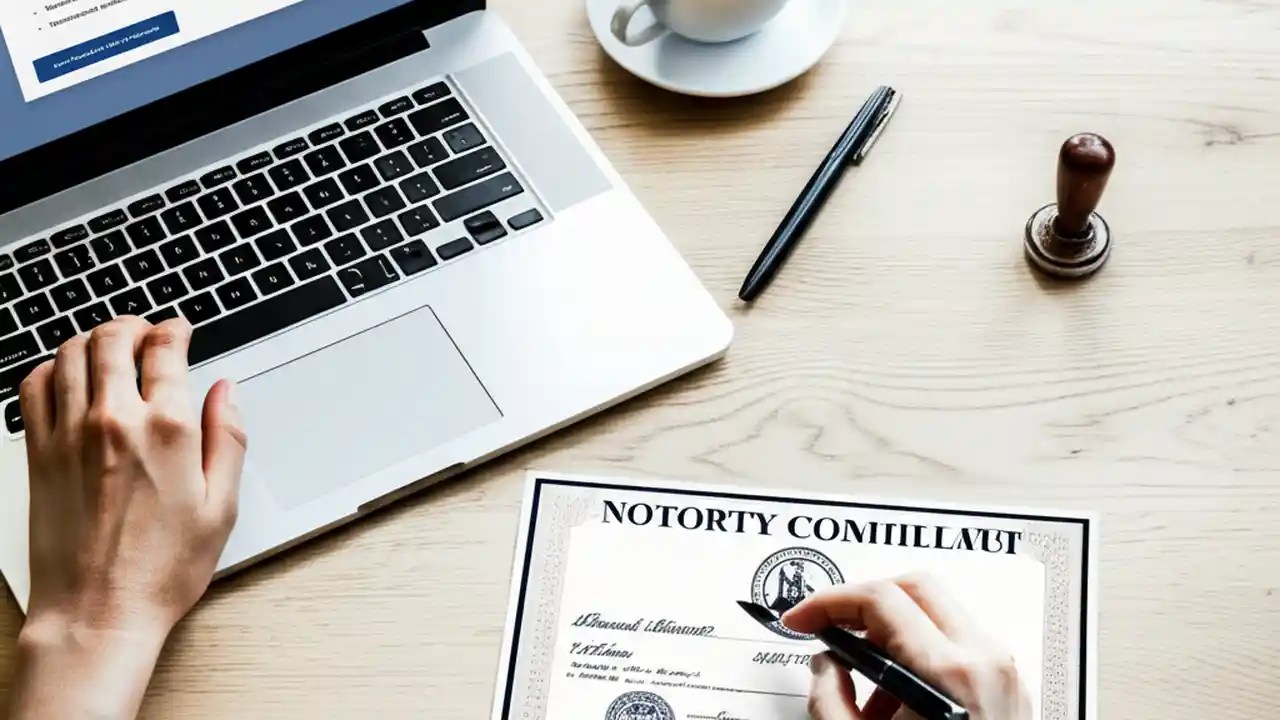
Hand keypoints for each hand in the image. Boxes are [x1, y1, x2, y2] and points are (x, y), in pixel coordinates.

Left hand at [10, 317, 246, 718]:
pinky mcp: (38, 454)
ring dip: (92, 339)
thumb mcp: (221, 505)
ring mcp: (69, 435)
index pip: (166, 348)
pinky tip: (65, 378)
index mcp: (168, 429)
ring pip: (69, 353)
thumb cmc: (162, 569)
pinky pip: (32, 388)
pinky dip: (48, 369)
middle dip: (133, 325)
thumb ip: (228, 438)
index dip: (176, 328)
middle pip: (113, 338)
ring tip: (108, 347)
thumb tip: (227, 392)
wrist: (98, 612)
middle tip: (145, 332)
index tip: (181, 330)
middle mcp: (115, 421)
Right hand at [784, 574, 1032, 719]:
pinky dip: (919, 659)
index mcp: (948, 672)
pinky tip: (896, 708)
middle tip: (827, 627)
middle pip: (916, 588)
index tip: (801, 620)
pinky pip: (958, 649)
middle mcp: (985, 661)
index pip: (881, 599)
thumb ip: (830, 700)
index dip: (829, 602)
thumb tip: (825, 668)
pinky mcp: (1010, 690)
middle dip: (862, 603)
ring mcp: (1004, 673)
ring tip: (863, 692)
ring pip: (938, 616)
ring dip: (891, 636)